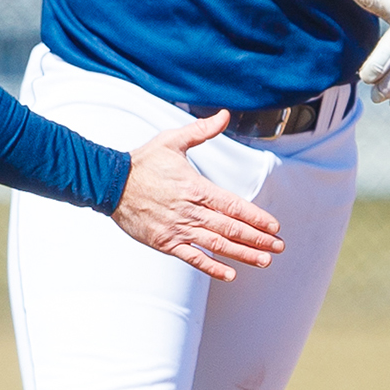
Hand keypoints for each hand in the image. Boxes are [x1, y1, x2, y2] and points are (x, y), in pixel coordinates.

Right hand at [111, 110, 284, 281]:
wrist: (111, 183)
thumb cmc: (143, 161)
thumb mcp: (173, 140)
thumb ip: (201, 130)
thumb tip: (223, 115)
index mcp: (196, 188)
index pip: (234, 205)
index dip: (256, 218)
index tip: (274, 226)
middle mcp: (190, 211)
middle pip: (231, 228)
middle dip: (258, 239)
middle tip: (279, 247)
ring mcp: (178, 229)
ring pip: (216, 245)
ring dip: (242, 254)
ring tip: (264, 261)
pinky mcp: (165, 242)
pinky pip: (192, 258)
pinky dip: (212, 267)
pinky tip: (229, 274)